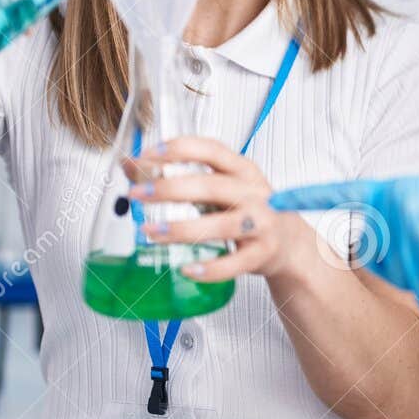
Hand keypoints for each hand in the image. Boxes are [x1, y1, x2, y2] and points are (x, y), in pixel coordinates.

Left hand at [124, 136, 312, 281]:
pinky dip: (210, 268)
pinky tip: (186, 269)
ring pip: (223, 225)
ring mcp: (262, 224)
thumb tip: (129, 163)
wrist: (289, 243)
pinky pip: (235, 263)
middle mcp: (255, 193)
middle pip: (213, 186)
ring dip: (182, 229)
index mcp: (243, 170)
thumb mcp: (218, 186)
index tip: (148, 154)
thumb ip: (176, 174)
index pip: (212, 150)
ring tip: (149, 233)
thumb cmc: (246, 209)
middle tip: (138, 194)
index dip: (180, 149)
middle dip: (171, 188)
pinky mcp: (262, 254)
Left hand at [268, 174, 418, 316]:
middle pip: (378, 258)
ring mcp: (413, 234)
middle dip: (404, 266)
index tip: (274, 201)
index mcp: (394, 192)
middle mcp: (397, 210)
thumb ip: (392, 226)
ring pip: (402, 276)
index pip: (340, 193)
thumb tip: (364, 254)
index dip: (305, 197)